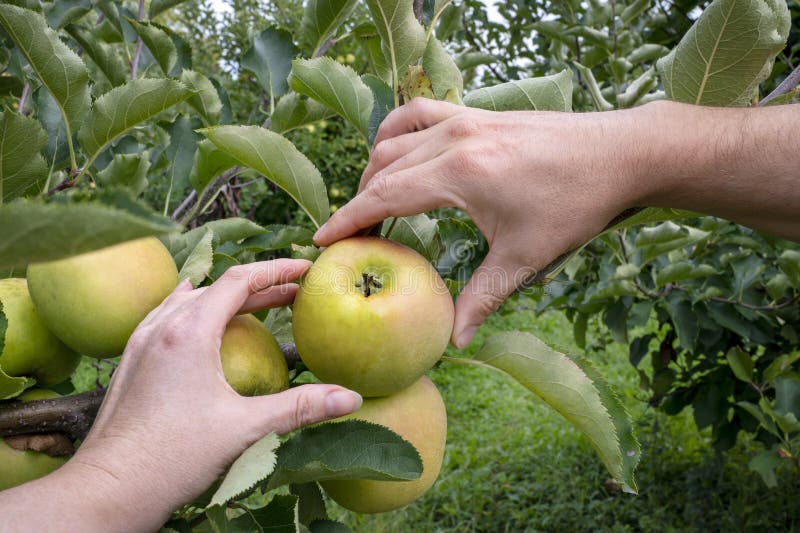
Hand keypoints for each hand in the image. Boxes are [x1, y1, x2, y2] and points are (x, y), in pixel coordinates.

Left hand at [0, 259, 362, 531]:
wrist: (108, 489)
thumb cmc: (173, 457)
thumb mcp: (244, 428)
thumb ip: (299, 408)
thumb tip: (350, 399)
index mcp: (188, 332)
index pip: (239, 281)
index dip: (276, 270)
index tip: (306, 269)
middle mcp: (161, 326)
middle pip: (216, 287)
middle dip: (259, 286)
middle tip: (295, 291)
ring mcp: (140, 342)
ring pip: (189, 299)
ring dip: (226, 296)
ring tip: (256, 303)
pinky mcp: (131, 361)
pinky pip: (166, 316)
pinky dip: (194, 308)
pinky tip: (196, 317)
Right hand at [314, 99, 646, 347]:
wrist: (619, 154)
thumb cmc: (576, 204)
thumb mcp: (525, 257)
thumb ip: (482, 298)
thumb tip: (455, 342)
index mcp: (460, 174)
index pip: (384, 195)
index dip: (348, 218)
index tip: (320, 239)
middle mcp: (454, 139)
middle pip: (383, 167)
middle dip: (358, 200)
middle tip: (351, 236)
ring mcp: (465, 118)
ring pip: (395, 138)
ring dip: (374, 168)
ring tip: (370, 201)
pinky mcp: (477, 112)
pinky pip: (419, 114)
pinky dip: (397, 132)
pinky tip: (397, 151)